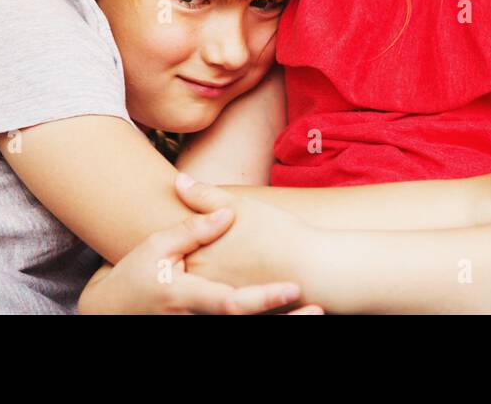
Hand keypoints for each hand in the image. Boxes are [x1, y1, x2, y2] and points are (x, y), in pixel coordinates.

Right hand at [77, 197, 321, 314]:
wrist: (114, 313)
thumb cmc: (137, 275)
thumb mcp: (156, 246)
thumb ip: (192, 230)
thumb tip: (226, 214)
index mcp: (186, 297)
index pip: (230, 303)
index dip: (262, 298)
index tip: (292, 287)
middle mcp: (196, 321)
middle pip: (246, 324)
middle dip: (285, 320)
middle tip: (318, 310)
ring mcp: (199, 330)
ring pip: (245, 331)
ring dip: (281, 324)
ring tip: (315, 314)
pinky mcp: (202, 331)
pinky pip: (236, 330)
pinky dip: (267, 323)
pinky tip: (288, 316)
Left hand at [174, 172, 320, 294]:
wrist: (314, 269)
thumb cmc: (278, 235)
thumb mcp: (239, 206)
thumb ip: (204, 195)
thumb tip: (178, 180)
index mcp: (199, 258)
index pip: (177, 248)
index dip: (176, 239)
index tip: (177, 232)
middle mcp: (205, 284)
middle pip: (188, 269)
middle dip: (187, 257)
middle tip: (196, 246)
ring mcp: (222, 298)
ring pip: (206, 286)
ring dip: (209, 272)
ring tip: (225, 257)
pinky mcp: (244, 309)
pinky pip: (224, 298)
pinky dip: (228, 283)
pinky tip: (241, 271)